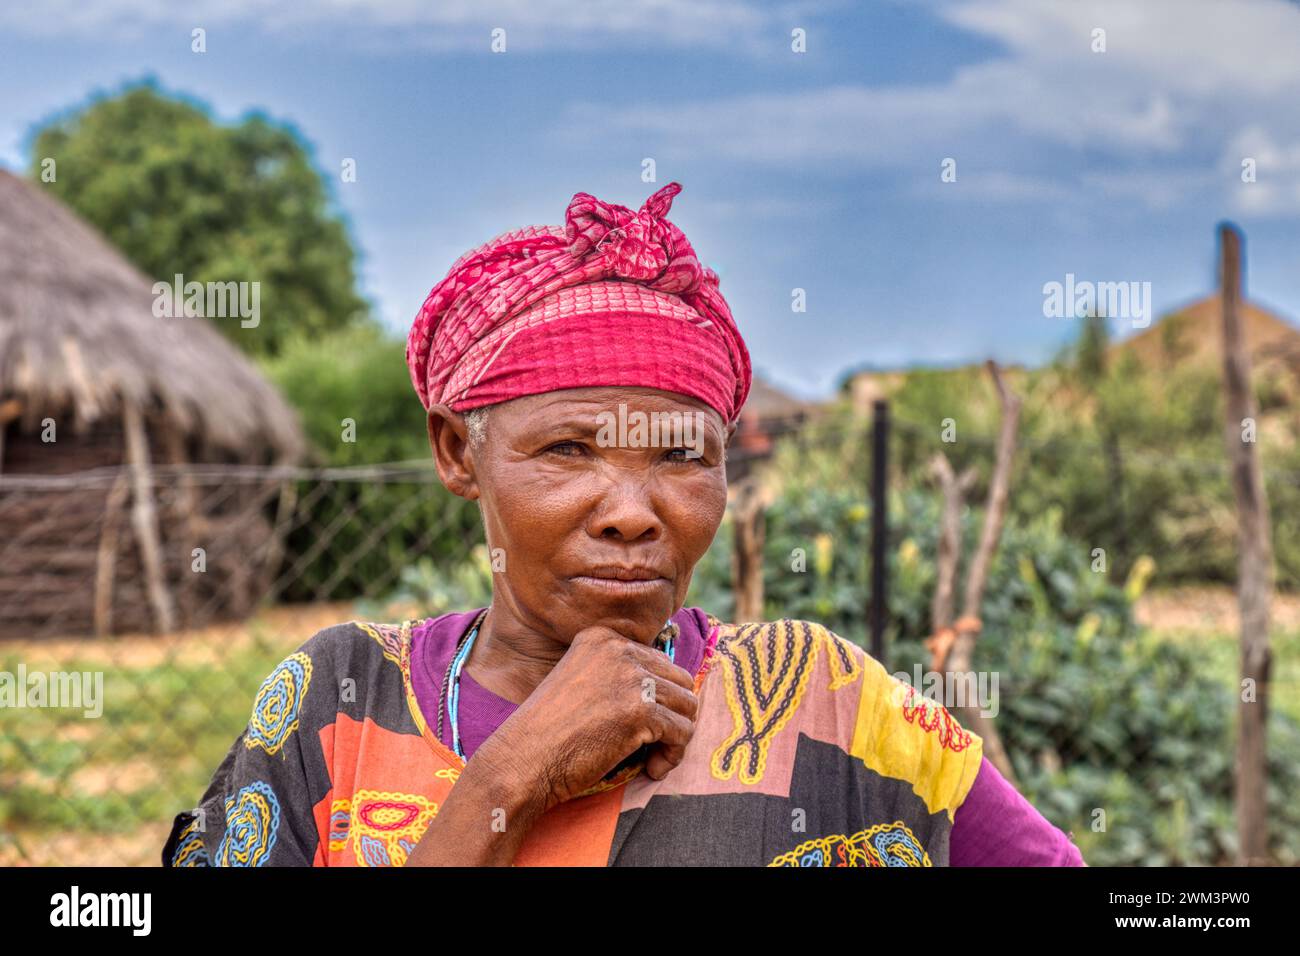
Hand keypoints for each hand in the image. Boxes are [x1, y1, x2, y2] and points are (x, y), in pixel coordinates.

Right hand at [478, 624, 698, 813]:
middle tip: (652, 745)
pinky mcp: (641, 711)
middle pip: (679, 681)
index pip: (658, 662)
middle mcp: (620, 649)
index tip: (640, 726)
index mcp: (603, 638)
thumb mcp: (582, 681)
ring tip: (653, 759)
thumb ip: (618, 674)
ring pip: (688, 706)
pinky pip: (683, 732)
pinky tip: (652, 769)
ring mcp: (632, 677)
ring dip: (675, 738)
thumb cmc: (550, 732)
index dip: (658, 699)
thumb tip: (673, 690)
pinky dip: (673, 755)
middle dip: (673, 716)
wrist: (525, 759)